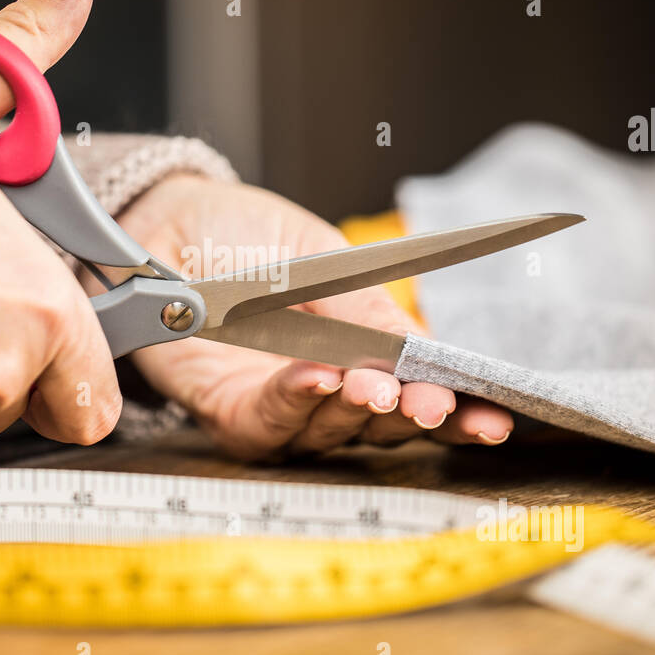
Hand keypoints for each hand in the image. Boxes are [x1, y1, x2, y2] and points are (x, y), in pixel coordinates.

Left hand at [108, 175, 514, 458]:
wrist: (161, 221)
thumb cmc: (244, 234)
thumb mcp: (322, 259)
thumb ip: (366, 310)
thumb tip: (423, 353)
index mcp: (363, 349)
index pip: (420, 391)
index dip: (459, 410)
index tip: (493, 415)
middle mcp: (327, 387)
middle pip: (383, 426)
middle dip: (412, 416)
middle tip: (429, 402)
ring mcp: (277, 407)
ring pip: (329, 433)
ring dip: (355, 409)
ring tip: (373, 383)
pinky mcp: (227, 413)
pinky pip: (267, 425)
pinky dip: (294, 402)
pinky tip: (317, 377)